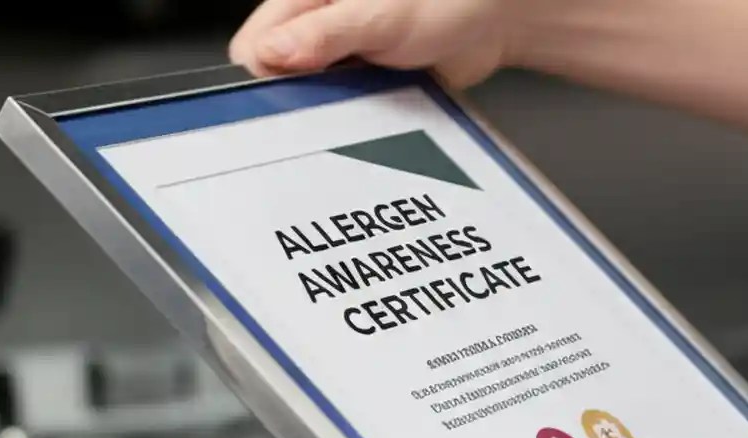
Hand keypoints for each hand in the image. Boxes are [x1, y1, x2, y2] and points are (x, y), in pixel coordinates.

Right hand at [229, 0, 515, 86]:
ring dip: (326, 109)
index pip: (253, 47)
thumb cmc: (447, 1)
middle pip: (276, 76)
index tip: (296, 94)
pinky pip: (339, 107)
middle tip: (331, 103)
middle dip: (297, 98)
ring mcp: (337, 54)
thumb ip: (325, 34)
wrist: (495, 23)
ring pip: (306, 96)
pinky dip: (350, 115)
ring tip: (357, 103)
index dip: (267, 77)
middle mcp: (315, 25)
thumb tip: (275, 51)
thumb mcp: (379, 16)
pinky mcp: (361, 78)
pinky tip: (370, 109)